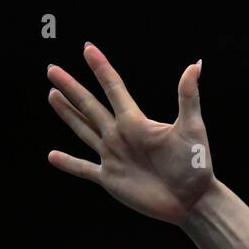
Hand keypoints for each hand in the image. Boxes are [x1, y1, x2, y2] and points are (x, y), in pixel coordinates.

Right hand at [46, 42, 213, 224]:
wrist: (193, 200)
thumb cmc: (196, 165)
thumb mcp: (192, 128)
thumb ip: (188, 97)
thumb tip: (196, 65)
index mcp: (136, 122)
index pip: (114, 89)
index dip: (101, 69)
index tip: (88, 48)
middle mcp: (121, 136)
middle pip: (90, 106)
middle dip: (71, 88)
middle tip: (52, 69)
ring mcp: (114, 157)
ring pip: (84, 130)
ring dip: (68, 114)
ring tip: (52, 95)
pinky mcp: (111, 179)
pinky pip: (84, 169)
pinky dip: (69, 163)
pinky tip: (52, 156)